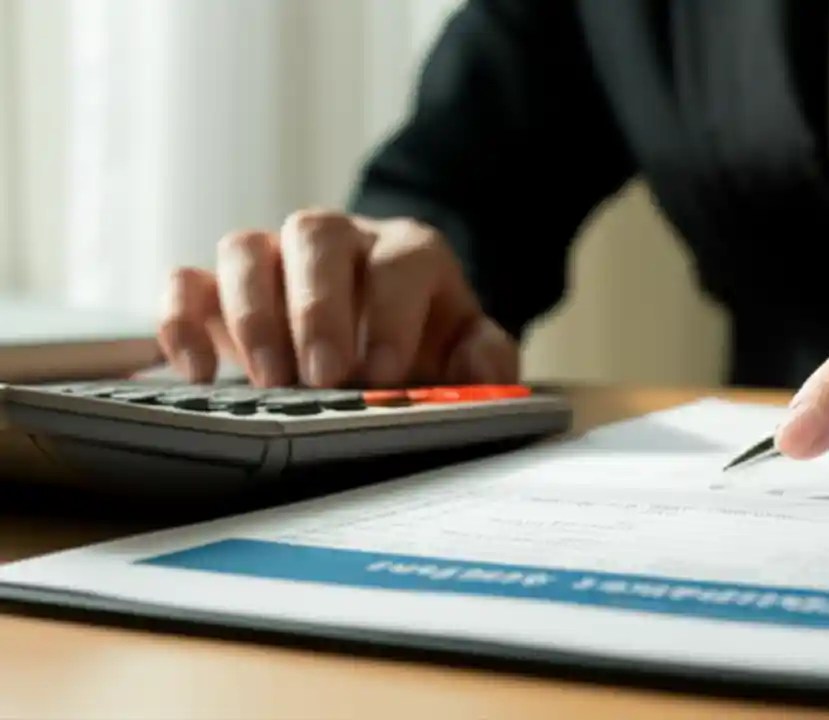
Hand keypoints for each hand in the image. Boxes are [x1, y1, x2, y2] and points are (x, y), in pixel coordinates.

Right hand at [159, 210, 517, 387]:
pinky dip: (182, 320)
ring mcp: (274, 258)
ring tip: (269, 383)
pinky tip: (195, 373)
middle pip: (314, 234)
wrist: (386, 330)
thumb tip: (477, 370)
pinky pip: (187, 281)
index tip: (382, 374)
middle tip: (323, 377)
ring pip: (245, 248)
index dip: (391, 313)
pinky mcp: (223, 289)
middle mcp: (337, 240)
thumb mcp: (471, 351)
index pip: (398, 261)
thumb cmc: (428, 342)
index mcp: (406, 252)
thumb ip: (487, 358)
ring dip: (251, 314)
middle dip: (316, 306)